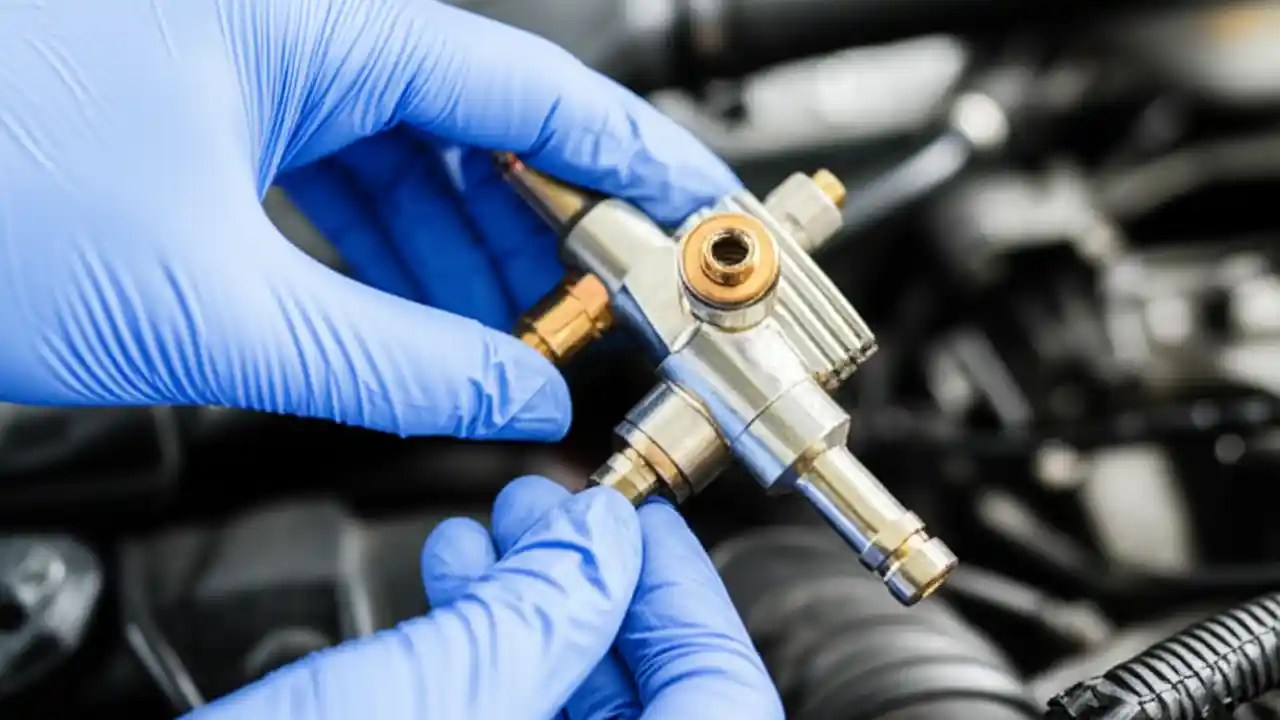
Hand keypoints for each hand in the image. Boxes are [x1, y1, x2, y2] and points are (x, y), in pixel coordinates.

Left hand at [0, 0, 738, 438]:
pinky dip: (378, 250)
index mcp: (308, 14)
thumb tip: (506, 393)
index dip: (634, 161)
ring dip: (462, 254)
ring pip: (400, 157)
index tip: (701, 214)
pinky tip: (412, 315)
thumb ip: (392, 360)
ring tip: (512, 337)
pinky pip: (328, 175)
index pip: (531, 89)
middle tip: (601, 313)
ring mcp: (235, 59)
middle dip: (546, 231)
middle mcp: (282, 19)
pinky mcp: (194, 107)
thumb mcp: (211, 301)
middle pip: (474, 124)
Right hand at [182, 476, 782, 719]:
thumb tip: (602, 535)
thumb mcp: (438, 692)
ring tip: (477, 542)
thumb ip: (543, 605)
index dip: (688, 593)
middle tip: (545, 514)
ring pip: (563, 715)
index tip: (643, 522)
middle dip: (585, 588)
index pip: (724, 694)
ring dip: (526, 617)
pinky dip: (482, 668)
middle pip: (644, 700)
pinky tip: (441, 603)